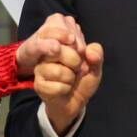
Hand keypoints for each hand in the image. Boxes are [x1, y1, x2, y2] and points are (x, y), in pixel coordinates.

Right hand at [17, 14, 102, 134]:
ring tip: (69, 80)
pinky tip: (63, 90)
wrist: (76, 101)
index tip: (81, 54)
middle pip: (59, 50)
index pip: (63, 35)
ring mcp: (40, 69)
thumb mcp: (95, 65)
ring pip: (59, 71)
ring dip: (70, 79)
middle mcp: (46, 54)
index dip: (77, 47)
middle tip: (75, 70)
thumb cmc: (82, 80)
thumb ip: (96, 54)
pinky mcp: (39, 85)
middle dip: (75, 63)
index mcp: (58, 44)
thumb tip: (89, 52)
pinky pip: (57, 86)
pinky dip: (65, 89)